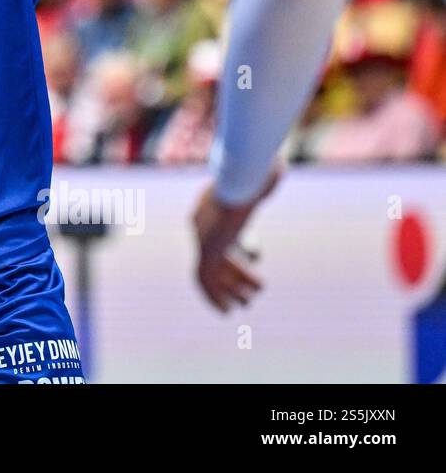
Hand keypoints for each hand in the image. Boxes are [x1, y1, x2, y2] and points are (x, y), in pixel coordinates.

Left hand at [191, 170, 278, 311]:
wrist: (244, 178)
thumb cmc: (259, 173)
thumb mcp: (262, 176)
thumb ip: (266, 177)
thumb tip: (277, 169)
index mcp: (210, 205)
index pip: (220, 236)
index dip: (238, 251)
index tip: (255, 257)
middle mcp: (201, 222)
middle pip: (215, 254)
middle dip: (233, 275)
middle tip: (249, 294)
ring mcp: (201, 235)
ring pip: (210, 270)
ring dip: (228, 289)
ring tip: (247, 304)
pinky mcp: (206, 247)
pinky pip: (204, 278)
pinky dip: (214, 296)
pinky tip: (227, 310)